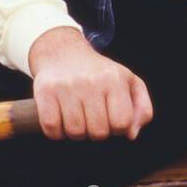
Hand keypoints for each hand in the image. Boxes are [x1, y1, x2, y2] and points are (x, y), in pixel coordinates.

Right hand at [29, 27, 153, 140]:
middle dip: (96, 132)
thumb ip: (142, 109)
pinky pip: (51, 128)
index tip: (111, 118)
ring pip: (75, 132)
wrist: (62, 52)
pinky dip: (56, 132)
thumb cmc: (100, 74)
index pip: (121, 123)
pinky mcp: (45, 91)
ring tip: (77, 117)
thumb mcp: (129, 82)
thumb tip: (131, 134)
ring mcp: (66, 86)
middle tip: (92, 118)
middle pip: (98, 132)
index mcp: (115, 79)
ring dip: (76, 132)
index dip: (117, 128)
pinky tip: (61, 119)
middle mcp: (91, 81)